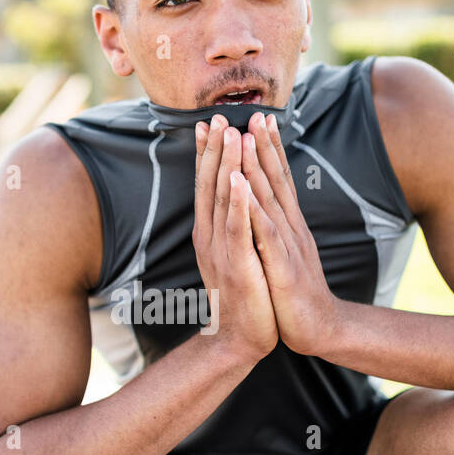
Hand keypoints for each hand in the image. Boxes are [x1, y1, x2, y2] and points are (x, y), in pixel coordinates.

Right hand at [193, 116, 278, 362]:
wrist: (242, 339)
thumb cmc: (245, 297)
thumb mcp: (235, 256)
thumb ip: (232, 229)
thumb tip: (231, 203)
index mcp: (212, 233)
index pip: (207, 186)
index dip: (208, 153)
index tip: (209, 122)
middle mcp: (211, 237)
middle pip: (211, 185)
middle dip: (215, 148)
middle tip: (218, 115)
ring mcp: (221, 251)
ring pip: (222, 199)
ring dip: (226, 164)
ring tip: (230, 133)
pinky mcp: (237, 266)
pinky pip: (236, 228)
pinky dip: (237, 201)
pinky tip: (239, 178)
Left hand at [239, 112, 340, 355]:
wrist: (319, 329)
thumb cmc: (296, 293)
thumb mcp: (286, 255)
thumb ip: (278, 231)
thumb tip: (268, 210)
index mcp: (288, 226)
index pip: (279, 180)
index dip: (270, 149)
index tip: (260, 119)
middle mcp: (290, 228)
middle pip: (277, 180)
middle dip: (265, 146)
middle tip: (256, 112)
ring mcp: (287, 245)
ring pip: (270, 199)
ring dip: (257, 167)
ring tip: (244, 136)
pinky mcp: (282, 266)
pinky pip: (265, 234)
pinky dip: (253, 209)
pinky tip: (242, 189)